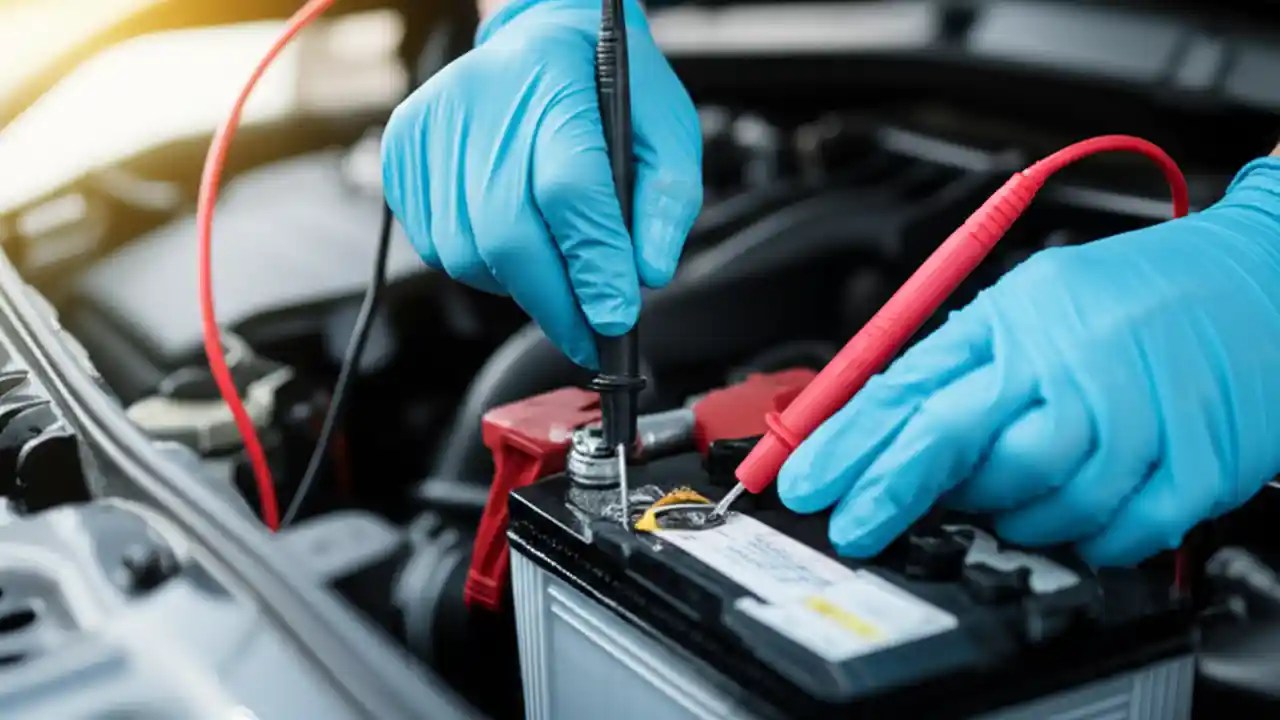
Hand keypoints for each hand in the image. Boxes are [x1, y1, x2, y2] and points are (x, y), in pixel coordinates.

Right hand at [382, 0, 701, 366]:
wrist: (537, 38)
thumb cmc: (604, 86)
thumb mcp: (665, 126)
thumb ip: (668, 198)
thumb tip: (646, 272)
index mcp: (554, 82)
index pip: (568, 190)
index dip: (591, 264)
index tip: (613, 318)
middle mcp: (481, 101)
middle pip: (508, 234)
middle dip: (553, 303)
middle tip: (585, 335)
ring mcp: (432, 128)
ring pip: (468, 253)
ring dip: (517, 289)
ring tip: (554, 281)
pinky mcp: (403, 153)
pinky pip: (437, 246)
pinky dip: (481, 269)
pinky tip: (513, 249)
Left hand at [778, 158, 1279, 566]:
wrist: (1267, 275)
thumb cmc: (1143, 291)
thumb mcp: (1034, 299)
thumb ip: (962, 361)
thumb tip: (884, 424)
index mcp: (1023, 317)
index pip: (913, 387)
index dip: (850, 444)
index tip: (805, 482)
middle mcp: (1074, 362)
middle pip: (962, 443)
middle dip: (895, 492)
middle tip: (860, 525)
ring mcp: (1139, 416)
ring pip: (1035, 499)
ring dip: (1003, 514)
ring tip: (1000, 497)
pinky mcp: (1195, 465)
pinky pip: (1117, 532)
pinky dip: (1086, 535)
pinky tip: (1078, 513)